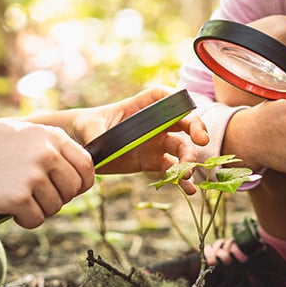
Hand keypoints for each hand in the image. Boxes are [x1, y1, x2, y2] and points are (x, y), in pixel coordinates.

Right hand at [0, 119, 94, 228]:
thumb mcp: (23, 133)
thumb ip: (49, 148)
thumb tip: (75, 172)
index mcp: (52, 136)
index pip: (86, 165)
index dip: (80, 182)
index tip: (68, 189)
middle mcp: (47, 154)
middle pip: (73, 190)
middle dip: (58, 198)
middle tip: (37, 197)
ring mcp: (33, 176)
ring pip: (54, 207)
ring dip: (38, 209)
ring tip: (16, 199)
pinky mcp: (17, 198)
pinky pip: (36, 220)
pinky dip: (24, 219)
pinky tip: (8, 208)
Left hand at [70, 86, 209, 191]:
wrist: (83, 145)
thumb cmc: (87, 126)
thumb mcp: (89, 127)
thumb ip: (95, 132)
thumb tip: (98, 141)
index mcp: (139, 106)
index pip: (163, 96)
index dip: (177, 99)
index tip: (187, 107)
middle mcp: (154, 123)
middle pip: (182, 121)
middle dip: (195, 128)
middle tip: (201, 140)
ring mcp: (157, 142)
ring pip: (181, 148)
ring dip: (189, 159)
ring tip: (187, 174)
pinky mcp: (153, 162)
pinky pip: (172, 170)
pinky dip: (181, 180)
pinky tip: (189, 190)